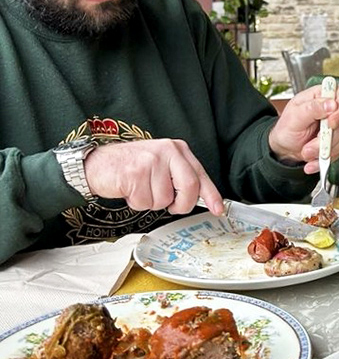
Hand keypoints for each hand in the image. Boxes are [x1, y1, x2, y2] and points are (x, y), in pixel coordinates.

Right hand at [83, 139, 224, 215]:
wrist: (98, 164)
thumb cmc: (131, 167)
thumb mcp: (161, 165)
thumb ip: (180, 178)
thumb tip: (200, 199)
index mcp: (177, 149)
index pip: (200, 175)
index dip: (211, 195)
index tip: (219, 209)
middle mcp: (166, 152)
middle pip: (188, 188)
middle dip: (180, 204)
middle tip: (169, 206)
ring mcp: (150, 161)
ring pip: (164, 200)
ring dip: (151, 202)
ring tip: (140, 188)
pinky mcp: (135, 173)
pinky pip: (145, 203)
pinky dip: (137, 203)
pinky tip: (130, 189)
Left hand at [268, 84, 338, 173]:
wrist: (285, 147)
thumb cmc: (287, 127)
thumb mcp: (294, 116)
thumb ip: (313, 108)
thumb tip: (332, 104)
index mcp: (323, 95)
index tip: (330, 123)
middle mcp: (333, 109)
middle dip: (325, 139)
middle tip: (308, 146)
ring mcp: (337, 126)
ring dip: (324, 150)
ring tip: (306, 153)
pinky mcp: (338, 141)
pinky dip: (325, 159)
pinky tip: (312, 161)